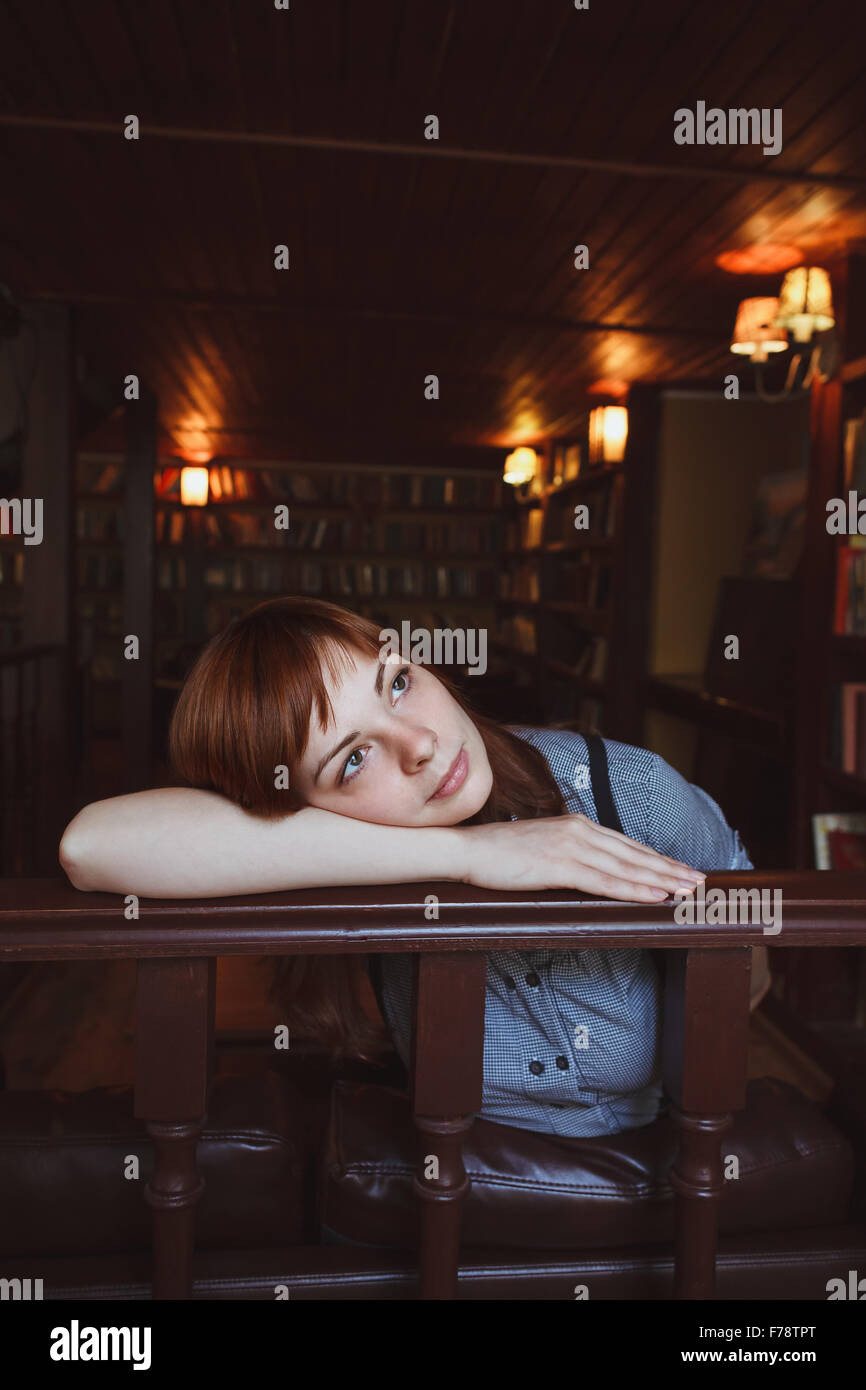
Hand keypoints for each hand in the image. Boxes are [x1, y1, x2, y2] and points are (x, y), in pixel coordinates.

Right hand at [457, 813, 704, 899]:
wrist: (468, 850)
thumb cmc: (500, 854)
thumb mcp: (543, 849)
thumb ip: (570, 855)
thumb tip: (593, 872)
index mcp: (577, 825)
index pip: (626, 845)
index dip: (657, 859)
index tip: (682, 869)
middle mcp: (580, 830)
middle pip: (634, 854)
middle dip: (670, 869)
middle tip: (699, 881)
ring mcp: (571, 847)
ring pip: (626, 867)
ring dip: (661, 880)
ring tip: (687, 890)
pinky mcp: (559, 866)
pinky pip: (604, 881)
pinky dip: (633, 889)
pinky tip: (654, 896)